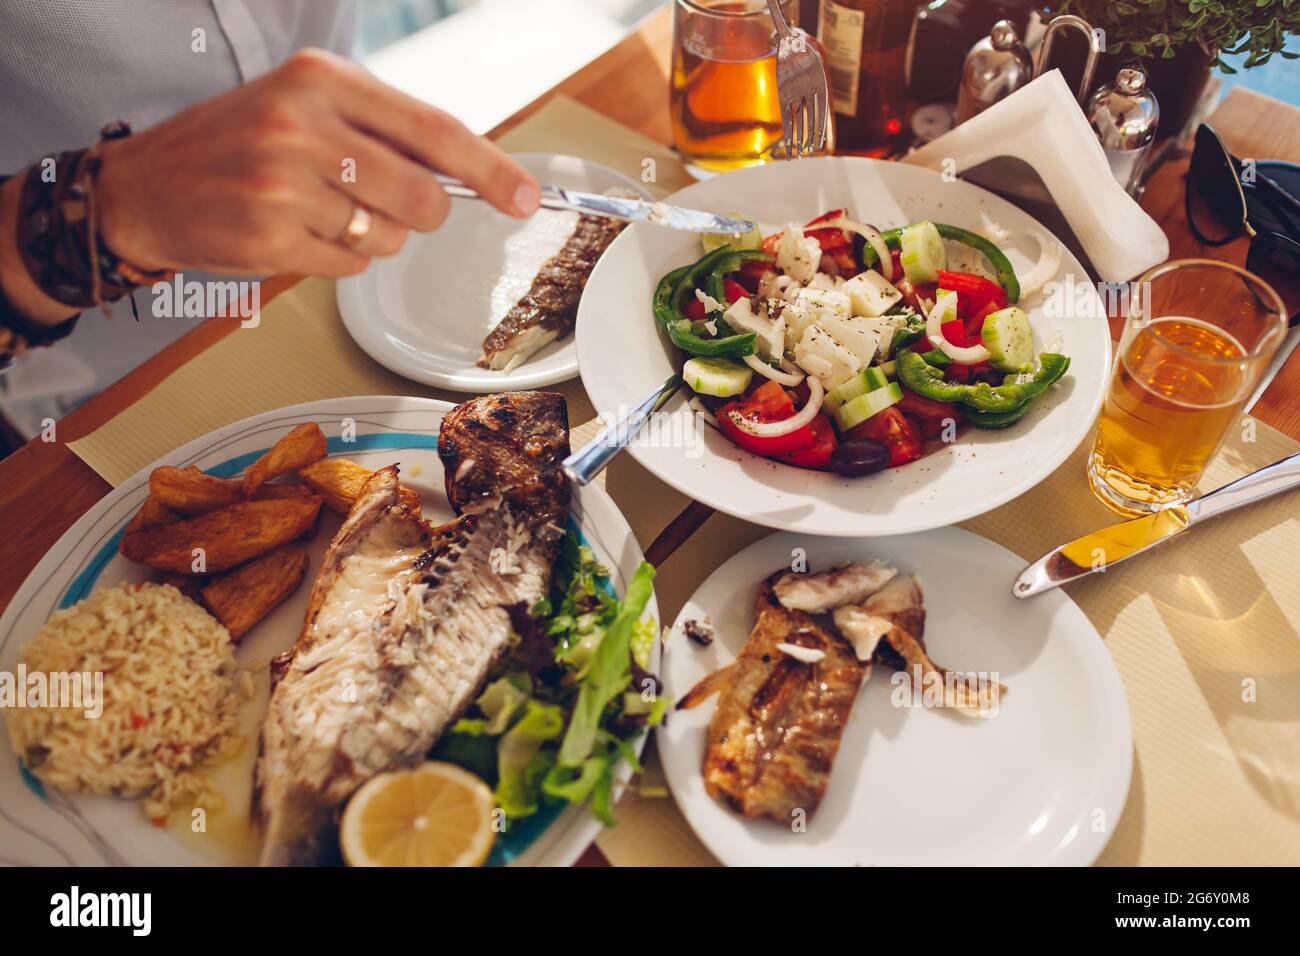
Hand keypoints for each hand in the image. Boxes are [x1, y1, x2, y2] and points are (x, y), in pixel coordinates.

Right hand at [95, 48, 539, 277]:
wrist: (148, 183)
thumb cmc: (240, 143)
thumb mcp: (308, 105)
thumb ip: (385, 130)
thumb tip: (472, 172)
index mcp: (322, 79)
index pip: (434, 130)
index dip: (491, 169)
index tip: (526, 196)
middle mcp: (303, 125)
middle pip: (422, 196)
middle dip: (419, 213)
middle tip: (381, 202)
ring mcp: (283, 183)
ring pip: (388, 236)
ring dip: (370, 234)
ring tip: (316, 209)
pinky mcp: (270, 236)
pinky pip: (350, 264)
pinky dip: (337, 256)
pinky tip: (295, 231)